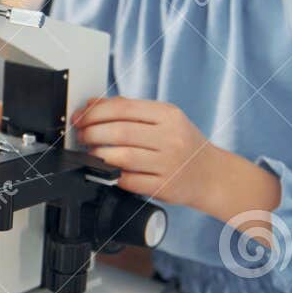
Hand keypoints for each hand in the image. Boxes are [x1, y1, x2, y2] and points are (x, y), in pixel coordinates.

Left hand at [73, 96, 221, 207]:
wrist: (211, 175)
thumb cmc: (183, 144)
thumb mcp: (165, 120)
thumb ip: (132, 111)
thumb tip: (92, 105)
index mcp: (169, 115)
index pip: (123, 107)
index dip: (94, 112)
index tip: (80, 118)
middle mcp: (171, 138)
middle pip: (119, 132)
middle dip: (91, 134)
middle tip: (81, 136)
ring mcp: (169, 164)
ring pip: (121, 158)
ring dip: (98, 155)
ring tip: (91, 153)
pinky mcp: (164, 187)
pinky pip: (129, 181)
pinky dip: (113, 176)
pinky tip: (108, 172)